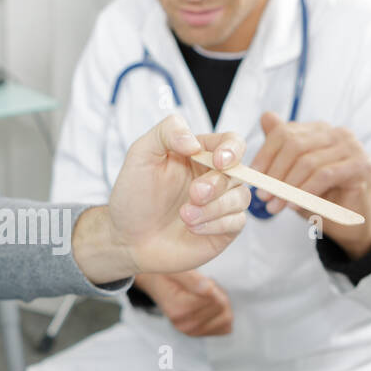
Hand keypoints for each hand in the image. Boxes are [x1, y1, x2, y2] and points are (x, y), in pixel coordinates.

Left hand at [72, 115, 249, 283]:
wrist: (128, 238)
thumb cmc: (134, 195)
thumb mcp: (141, 154)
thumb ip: (167, 132)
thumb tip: (194, 141)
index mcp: (199, 154)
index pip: (231, 142)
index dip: (232, 149)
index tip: (218, 161)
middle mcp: (214, 176)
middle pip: (238, 171)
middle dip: (217, 184)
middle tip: (194, 194)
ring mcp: (221, 203)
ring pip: (242, 197)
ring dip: (214, 207)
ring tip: (185, 216)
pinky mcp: (223, 229)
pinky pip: (237, 221)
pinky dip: (216, 224)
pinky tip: (192, 228)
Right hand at [135, 270, 232, 336]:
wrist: (155, 281)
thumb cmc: (166, 273)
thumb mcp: (175, 268)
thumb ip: (191, 277)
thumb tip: (207, 289)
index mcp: (179, 310)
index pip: (215, 300)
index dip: (212, 285)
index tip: (199, 280)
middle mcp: (184, 325)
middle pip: (222, 308)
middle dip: (217, 294)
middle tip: (201, 286)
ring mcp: (191, 331)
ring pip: (226, 318)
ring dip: (220, 303)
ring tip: (203, 295)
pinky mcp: (198, 333)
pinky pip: (225, 327)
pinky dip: (220, 314)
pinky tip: (207, 306)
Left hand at [251, 111, 370, 257]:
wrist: (350, 221)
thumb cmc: (319, 196)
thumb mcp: (293, 172)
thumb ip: (280, 148)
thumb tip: (266, 117)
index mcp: (318, 130)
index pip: (284, 133)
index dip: (265, 154)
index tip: (253, 177)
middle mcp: (337, 133)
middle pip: (295, 145)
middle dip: (274, 173)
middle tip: (263, 196)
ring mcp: (351, 147)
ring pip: (308, 162)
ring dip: (287, 187)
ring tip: (275, 205)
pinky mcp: (361, 165)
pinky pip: (325, 175)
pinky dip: (306, 191)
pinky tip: (295, 204)